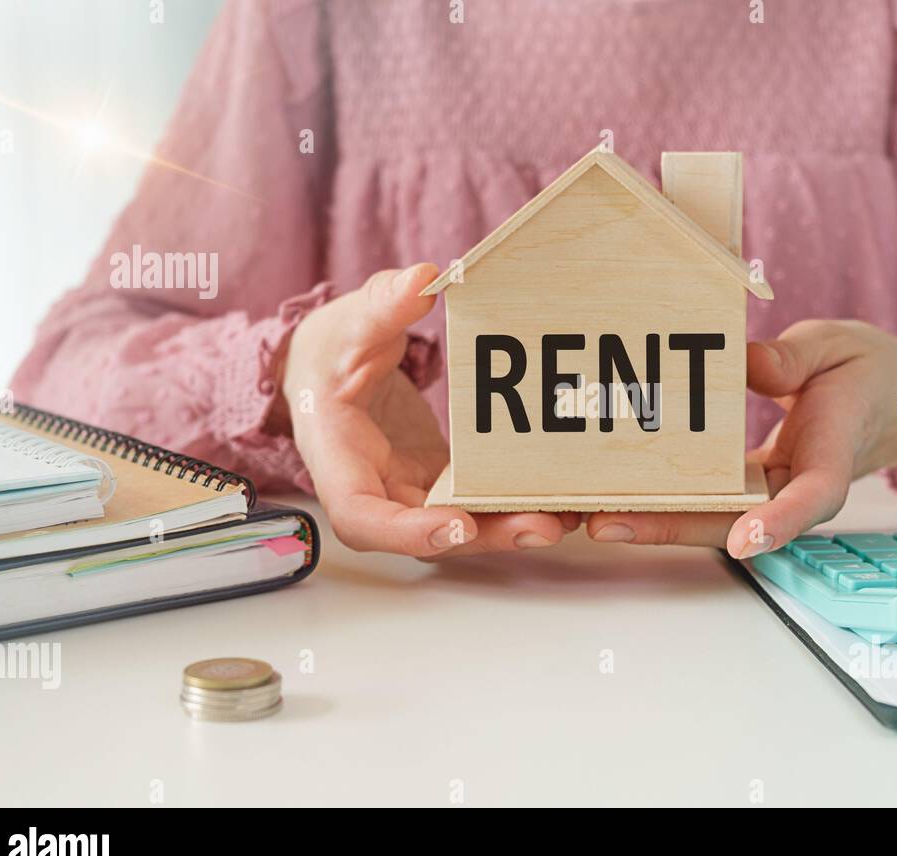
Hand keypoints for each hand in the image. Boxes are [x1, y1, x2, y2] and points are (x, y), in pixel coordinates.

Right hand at [277, 264, 576, 556]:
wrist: (329, 369)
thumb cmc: (329, 352)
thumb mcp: (350, 323)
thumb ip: (382, 305)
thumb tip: (421, 280)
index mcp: (338, 459)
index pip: (360, 516)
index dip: (405, 532)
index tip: (455, 524)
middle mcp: (375, 489)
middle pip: (425, 535)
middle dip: (485, 535)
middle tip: (543, 524)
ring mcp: (410, 490)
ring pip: (458, 526)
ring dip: (511, 526)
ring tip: (567, 516)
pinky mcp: (440, 482)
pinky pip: (476, 503)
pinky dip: (514, 504)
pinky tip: (561, 497)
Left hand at [586, 320, 896, 556]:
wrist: (887, 400)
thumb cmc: (863, 371)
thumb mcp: (835, 347)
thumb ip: (791, 359)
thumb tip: (743, 362)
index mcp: (831, 458)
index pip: (812, 498)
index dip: (779, 523)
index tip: (745, 542)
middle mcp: (794, 488)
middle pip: (734, 522)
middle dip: (670, 529)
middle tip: (606, 523)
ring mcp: (766, 491)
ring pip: (708, 518)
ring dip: (651, 520)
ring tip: (587, 515)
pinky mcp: (745, 484)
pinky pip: (702, 497)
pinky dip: (659, 498)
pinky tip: (609, 492)